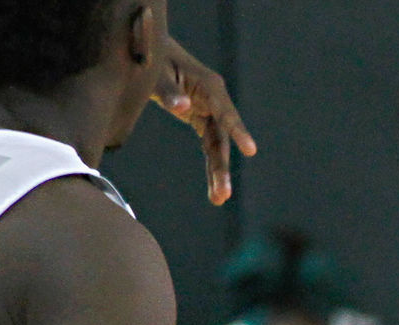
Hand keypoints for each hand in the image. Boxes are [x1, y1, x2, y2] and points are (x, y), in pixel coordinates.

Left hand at [152, 38, 255, 204]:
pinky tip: (214, 190)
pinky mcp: (201, 118)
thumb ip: (169, 91)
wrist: (147, 51)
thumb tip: (182, 107)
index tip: (250, 150)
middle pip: (223, 138)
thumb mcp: (157, 74)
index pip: (226, 113)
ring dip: (218, 172)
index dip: (238, 131)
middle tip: (223, 194)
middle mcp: (215, 101)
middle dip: (222, 167)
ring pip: (217, 146)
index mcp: (210, 87)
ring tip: (218, 199)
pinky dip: (210, 165)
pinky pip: (208, 145)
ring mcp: (210, 111)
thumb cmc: (152, 59)